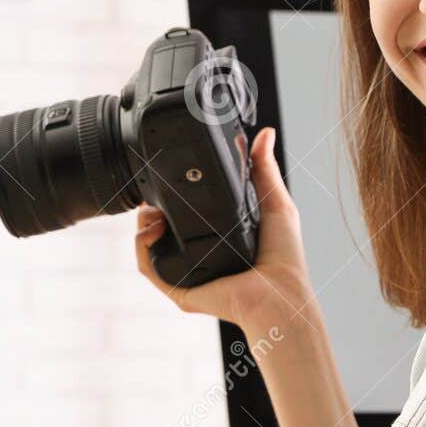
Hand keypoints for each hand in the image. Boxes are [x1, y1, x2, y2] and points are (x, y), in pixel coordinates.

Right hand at [135, 126, 311, 333]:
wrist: (279, 293)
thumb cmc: (284, 258)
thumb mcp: (274, 202)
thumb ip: (264, 169)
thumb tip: (265, 133)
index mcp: (217, 236)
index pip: (184, 212)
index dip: (171, 194)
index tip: (166, 177)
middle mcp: (198, 254)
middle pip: (160, 226)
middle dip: (151, 207)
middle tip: (155, 195)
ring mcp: (185, 271)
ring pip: (148, 244)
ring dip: (143, 223)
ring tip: (153, 211)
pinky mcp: (178, 287)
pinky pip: (148, 267)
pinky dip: (141, 247)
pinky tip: (152, 230)